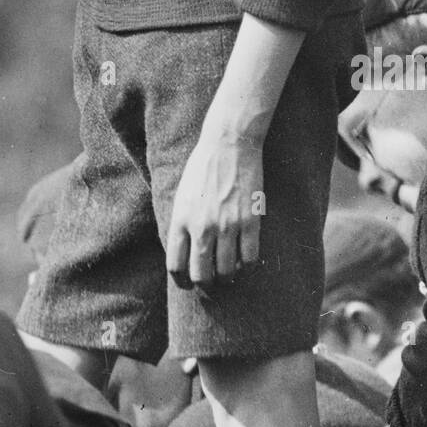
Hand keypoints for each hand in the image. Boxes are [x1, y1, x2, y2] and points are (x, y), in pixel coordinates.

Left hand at [166, 129, 264, 288]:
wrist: (229, 144)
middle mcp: (202, 227)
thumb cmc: (203, 166)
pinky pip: (249, 257)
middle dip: (206, 283)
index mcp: (181, 220)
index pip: (176, 265)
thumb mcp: (182, 194)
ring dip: (227, 276)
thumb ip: (182, 222)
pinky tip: (245, 260)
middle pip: (201, 274)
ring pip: (226, 271)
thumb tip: (184, 250)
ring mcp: (227, 226)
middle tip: (211, 280)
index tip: (188, 281)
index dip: (182, 279)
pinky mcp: (250, 221)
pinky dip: (247, 264)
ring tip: (229, 273)